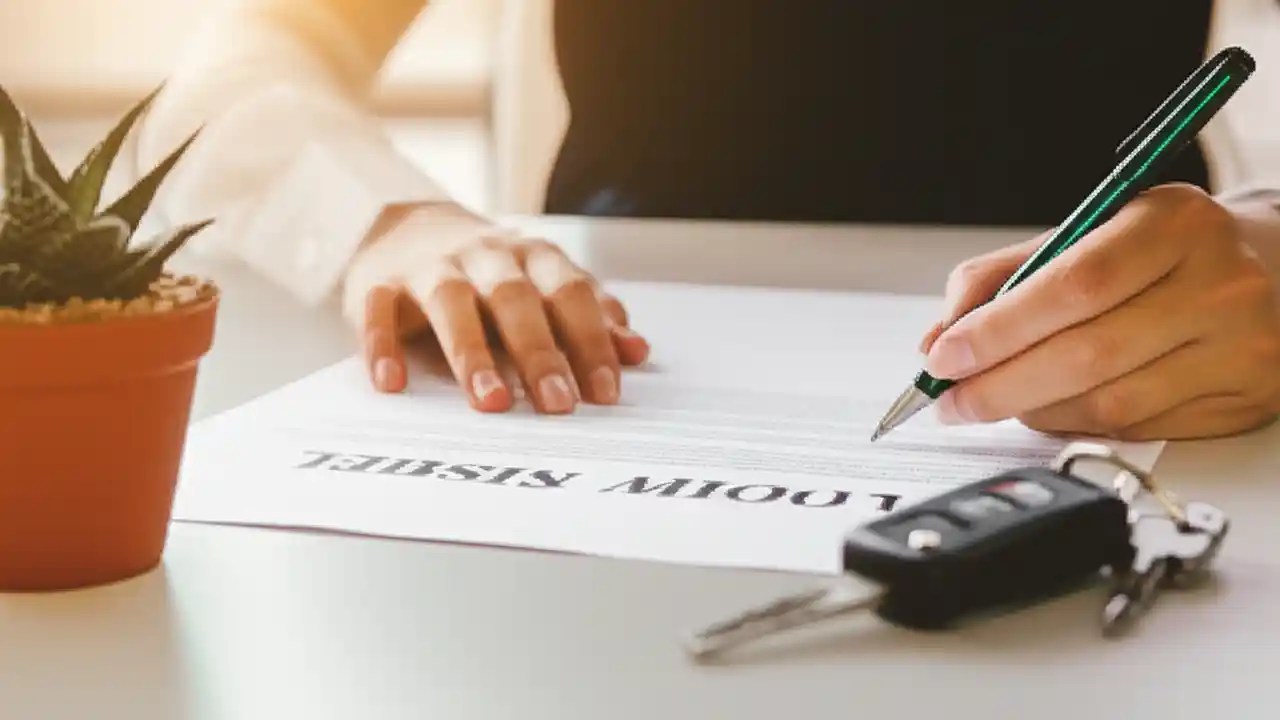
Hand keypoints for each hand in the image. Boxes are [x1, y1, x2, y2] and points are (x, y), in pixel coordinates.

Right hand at [342, 204, 649, 412]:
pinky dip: (384, 346)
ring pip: (452, 302)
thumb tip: (637, 352)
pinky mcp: (379, 284)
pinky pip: (379, 312)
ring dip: (472, 353)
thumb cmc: (492, 273)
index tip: (605, 393)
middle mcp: (485, 255)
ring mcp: (430, 266)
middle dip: (538, 353)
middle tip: (557, 405)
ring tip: (491, 402)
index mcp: (533, 257)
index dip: (590, 341)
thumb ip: (590, 318)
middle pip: (515, 299)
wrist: (408, 227)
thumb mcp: (545, 286)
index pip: (569, 294)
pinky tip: (393, 385)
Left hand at [921, 183, 1279, 439]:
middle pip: (1086, 355)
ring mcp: (1239, 350)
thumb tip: (941, 336)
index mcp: (1174, 224)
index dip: (998, 329)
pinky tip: (1053, 408)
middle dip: (999, 385)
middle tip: (948, 401)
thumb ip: (1008, 275)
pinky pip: (1137, 429)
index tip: (942, 356)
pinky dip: (1077, 424)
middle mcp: (1218, 285)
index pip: (1074, 285)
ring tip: (994, 401)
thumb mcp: (1095, 232)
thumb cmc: (1168, 251)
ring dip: (1032, 410)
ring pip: (1109, 404)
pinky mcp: (1244, 402)